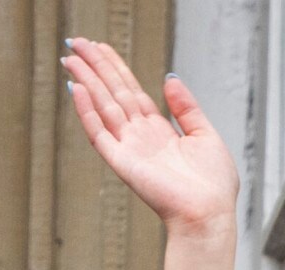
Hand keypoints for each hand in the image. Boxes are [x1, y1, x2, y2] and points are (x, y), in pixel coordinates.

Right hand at [62, 39, 237, 237]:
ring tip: (71, 58)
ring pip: (103, 106)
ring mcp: (129, 148)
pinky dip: (87, 112)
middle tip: (76, 42)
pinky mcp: (121, 162)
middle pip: (113, 93)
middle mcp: (140, 137)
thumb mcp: (206, 135)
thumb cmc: (213, 185)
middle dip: (96, 67)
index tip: (101, 48)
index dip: (116, 69)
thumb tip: (170, 77)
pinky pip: (99, 132)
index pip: (132, 92)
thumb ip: (186, 108)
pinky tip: (78, 89)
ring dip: (87, 81)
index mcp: (160, 131)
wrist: (209, 214)